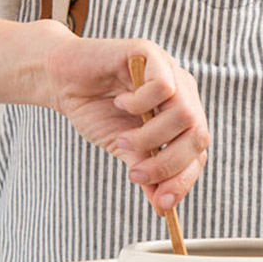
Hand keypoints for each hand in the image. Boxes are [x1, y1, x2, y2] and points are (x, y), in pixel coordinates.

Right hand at [37, 23, 208, 214]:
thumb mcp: (125, 149)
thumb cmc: (96, 111)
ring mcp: (170, 72)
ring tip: (122, 139)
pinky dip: (140, 104)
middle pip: (199, 135)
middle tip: (136, 174)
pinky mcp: (152, 54)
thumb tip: (162, 207)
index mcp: (182, 118)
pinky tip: (121, 103)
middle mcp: (183, 94)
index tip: (161, 204)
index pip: (198, 154)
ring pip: (184, 114)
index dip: (183, 181)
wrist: (63, 81)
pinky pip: (163, 87)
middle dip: (168, 164)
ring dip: (149, 137)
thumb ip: (147, 172)